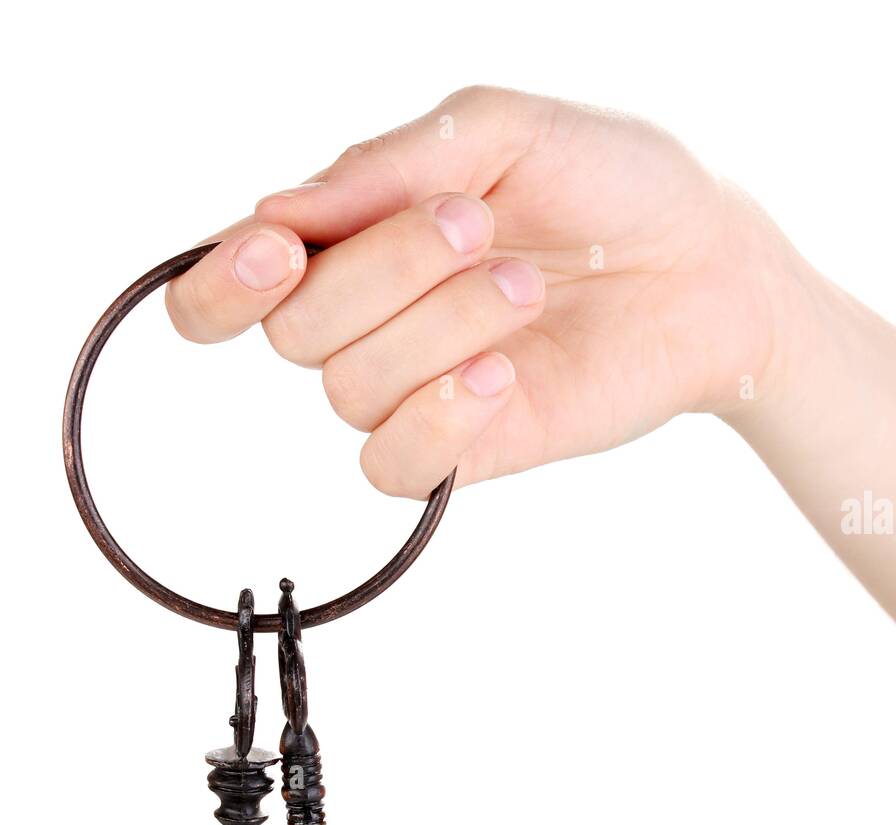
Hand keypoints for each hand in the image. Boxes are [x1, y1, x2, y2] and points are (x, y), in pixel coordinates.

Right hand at [166, 86, 791, 497]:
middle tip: (478, 225)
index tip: (280, 249)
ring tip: (527, 285)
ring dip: (440, 324)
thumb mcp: (500, 133)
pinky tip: (501, 374)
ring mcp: (409, 391)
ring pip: (349, 388)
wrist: (704, 265)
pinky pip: (393, 463)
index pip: (220, 291)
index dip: (223, 282)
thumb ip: (385, 165)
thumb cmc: (607, 183)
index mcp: (349, 240)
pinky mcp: (460, 449)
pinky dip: (438, 417)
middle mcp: (363, 322)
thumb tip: (278, 213)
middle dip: (385, 270)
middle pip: (294, 332)